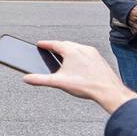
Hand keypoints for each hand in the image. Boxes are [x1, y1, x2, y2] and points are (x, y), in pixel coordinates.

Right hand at [22, 40, 136, 113]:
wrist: (109, 91)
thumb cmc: (87, 86)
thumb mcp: (59, 83)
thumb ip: (40, 80)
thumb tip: (27, 78)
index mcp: (72, 51)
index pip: (55, 43)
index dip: (46, 44)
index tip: (40, 44)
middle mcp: (83, 49)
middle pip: (66, 44)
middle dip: (57, 47)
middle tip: (50, 50)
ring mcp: (93, 53)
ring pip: (77, 48)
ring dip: (69, 51)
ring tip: (63, 58)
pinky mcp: (99, 59)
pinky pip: (86, 53)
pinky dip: (79, 56)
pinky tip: (78, 65)